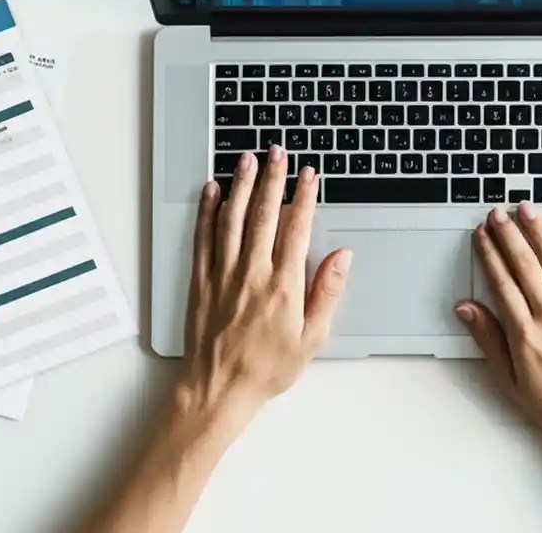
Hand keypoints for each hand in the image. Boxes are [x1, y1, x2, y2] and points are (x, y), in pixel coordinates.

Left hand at [175, 146, 352, 433]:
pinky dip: (207, 212)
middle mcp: (252, 274)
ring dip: (240, 185)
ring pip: (231, 219)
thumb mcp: (312, 338)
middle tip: (277, 151)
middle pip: (263, 214)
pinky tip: (212, 191)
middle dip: (271, 179)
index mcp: (283, 286)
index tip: (308, 175)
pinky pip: (203, 238)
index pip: (296, 229)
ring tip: (246, 159)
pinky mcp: (200, 281)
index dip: (303, 197)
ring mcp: (223, 275)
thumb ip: (327, 292)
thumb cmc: (267, 369)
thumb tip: (341, 257)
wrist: (219, 390)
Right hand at [456, 202, 541, 456]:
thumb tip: (467, 310)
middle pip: (525, 266)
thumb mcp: (511, 382)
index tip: (482, 235)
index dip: (490, 255)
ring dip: (539, 233)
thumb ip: (489, 341)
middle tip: (497, 213)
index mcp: (526, 335)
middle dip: (509, 235)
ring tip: (527, 210)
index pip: (502, 283)